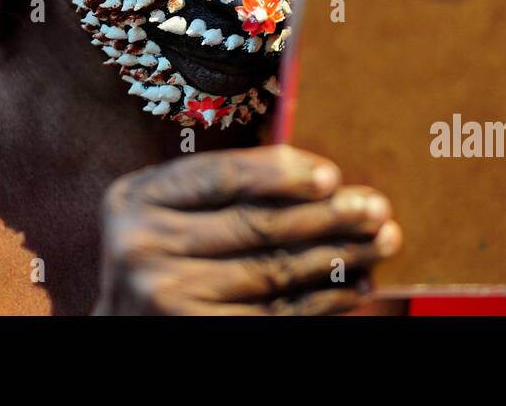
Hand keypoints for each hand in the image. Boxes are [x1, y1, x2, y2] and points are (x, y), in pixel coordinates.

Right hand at [94, 144, 400, 314]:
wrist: (126, 322)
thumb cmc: (160, 253)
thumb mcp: (166, 208)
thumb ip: (216, 188)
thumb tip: (316, 175)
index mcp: (136, 198)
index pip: (220, 177)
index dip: (280, 174)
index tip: (331, 175)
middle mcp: (143, 246)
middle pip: (254, 224)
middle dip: (325, 215)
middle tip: (375, 208)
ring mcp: (167, 296)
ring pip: (273, 271)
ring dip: (337, 256)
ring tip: (379, 242)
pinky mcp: (196, 332)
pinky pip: (275, 315)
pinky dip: (321, 301)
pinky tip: (352, 287)